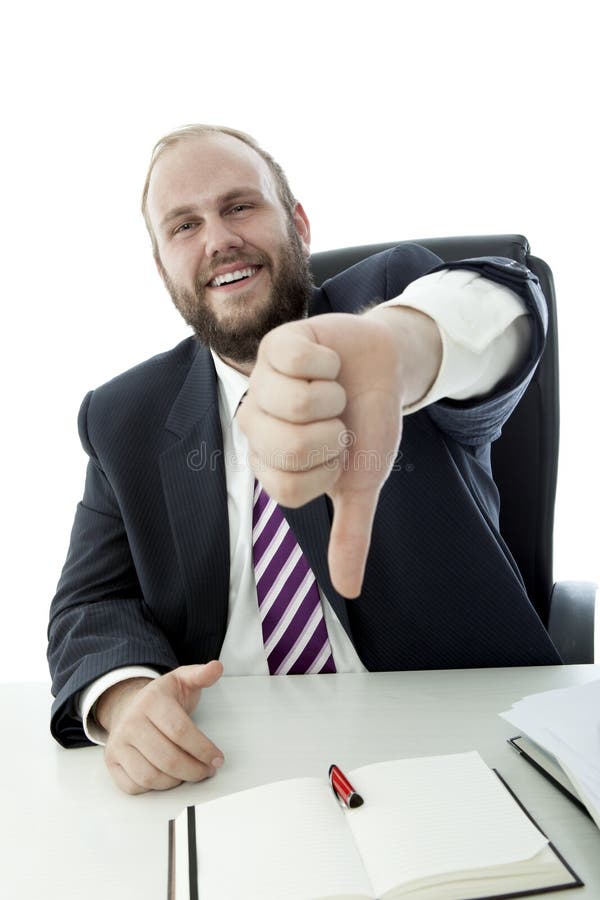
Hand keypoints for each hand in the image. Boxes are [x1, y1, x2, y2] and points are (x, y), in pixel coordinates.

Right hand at [96, 661, 224, 794]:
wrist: (129, 705)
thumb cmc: (162, 699)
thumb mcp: (182, 680)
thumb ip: (201, 675)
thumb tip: (217, 667)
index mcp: (151, 701)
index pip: (180, 731)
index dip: (203, 749)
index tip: (217, 759)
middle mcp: (131, 722)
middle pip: (167, 758)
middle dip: (194, 770)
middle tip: (207, 771)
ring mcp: (118, 743)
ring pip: (150, 776)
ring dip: (176, 781)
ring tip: (189, 773)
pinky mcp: (112, 761)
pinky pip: (133, 786)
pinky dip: (154, 788)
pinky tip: (167, 778)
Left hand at [238, 313, 404, 598]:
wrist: (382, 369)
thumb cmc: (365, 424)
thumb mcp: (361, 483)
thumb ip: (350, 533)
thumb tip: (350, 589)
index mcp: (270, 463)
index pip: (290, 489)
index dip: (328, 472)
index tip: (336, 455)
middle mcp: (256, 426)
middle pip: (290, 448)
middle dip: (334, 435)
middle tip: (335, 421)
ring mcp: (261, 384)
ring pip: (297, 405)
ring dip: (334, 398)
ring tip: (332, 391)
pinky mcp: (275, 345)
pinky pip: (299, 363)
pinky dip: (328, 365)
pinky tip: (327, 364)